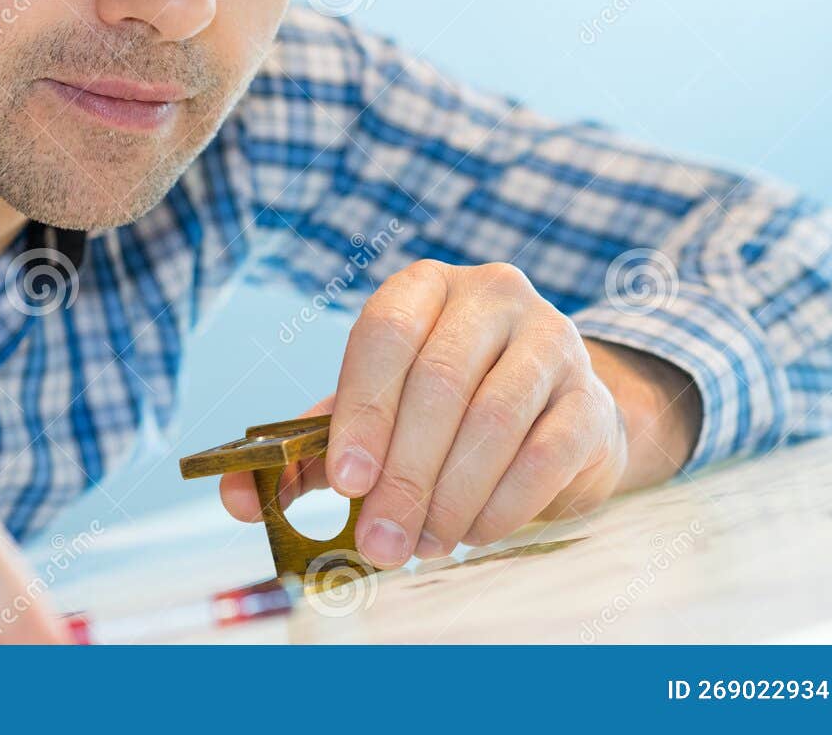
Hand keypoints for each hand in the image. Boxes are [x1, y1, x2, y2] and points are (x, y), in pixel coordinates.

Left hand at [220, 260, 700, 567]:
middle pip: (441, 382)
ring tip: (423, 542)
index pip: (385, 334)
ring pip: (494, 419)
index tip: (345, 483)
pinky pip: (545, 453)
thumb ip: (309, 451)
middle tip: (382, 541)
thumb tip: (240, 497)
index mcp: (424, 289)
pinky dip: (503, 504)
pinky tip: (473, 532)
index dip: (362, 410)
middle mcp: (492, 298)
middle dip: (404, 473)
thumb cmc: (446, 410)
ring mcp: (551, 341)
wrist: (555, 415)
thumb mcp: (374, 416)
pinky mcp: (591, 398)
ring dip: (451, 495)